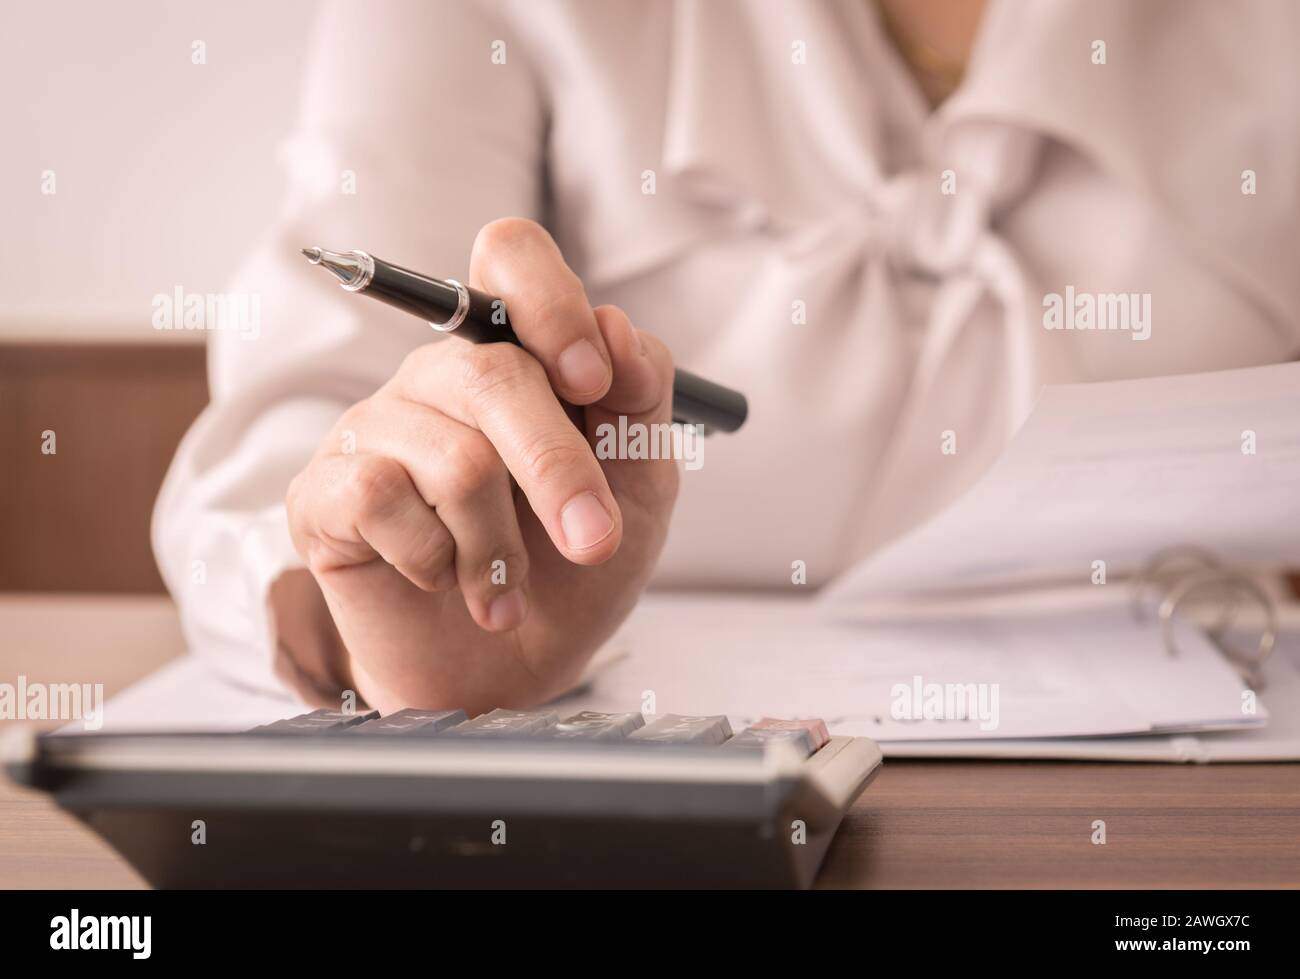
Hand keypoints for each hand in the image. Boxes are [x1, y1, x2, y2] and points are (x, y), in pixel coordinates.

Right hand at [284, 218, 678, 713]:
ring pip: (454, 458)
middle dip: (557, 470)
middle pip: (492, 373)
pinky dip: (437, 562)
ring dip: (501, 546)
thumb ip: (640, 400)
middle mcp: (438, 376)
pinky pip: (380, 498)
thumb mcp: (640, 485)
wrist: (511, 672)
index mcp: (515, 354)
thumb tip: (616, 324)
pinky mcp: (322, 492)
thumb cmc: (572, 568)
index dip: (551, 302)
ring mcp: (374, 428)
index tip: (593, 380)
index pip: (510, 256)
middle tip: (593, 542)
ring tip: (505, 585)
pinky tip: (444, 581)